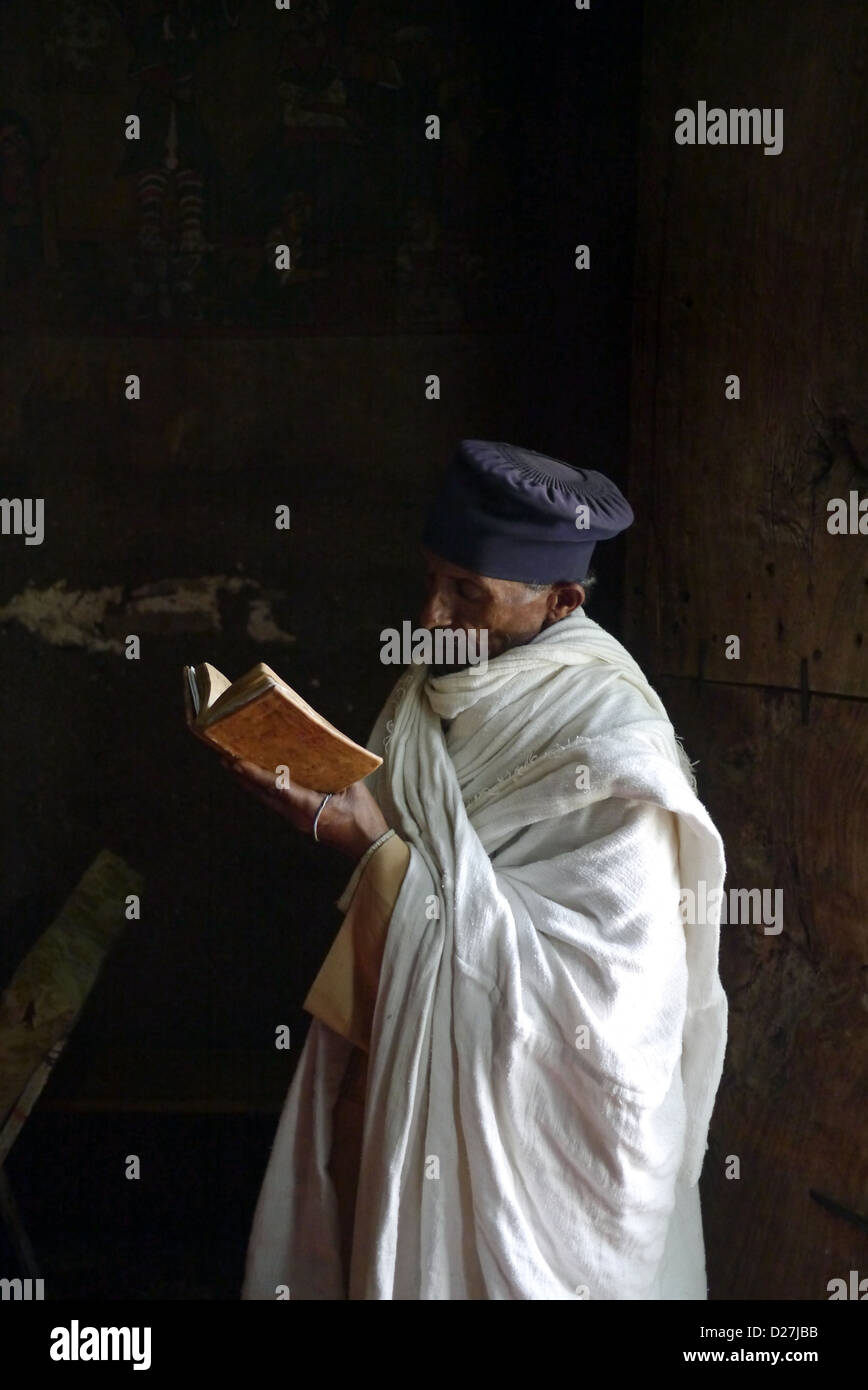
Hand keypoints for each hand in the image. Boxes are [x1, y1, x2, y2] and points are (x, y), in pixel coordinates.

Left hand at [221, 757, 388, 861]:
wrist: (368, 846)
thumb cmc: (362, 817)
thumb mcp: (353, 788)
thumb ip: (338, 766)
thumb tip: (328, 741)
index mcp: (308, 806)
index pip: (276, 787)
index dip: (255, 774)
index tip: (236, 762)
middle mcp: (296, 815)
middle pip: (263, 795)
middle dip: (243, 777)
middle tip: (224, 759)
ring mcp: (296, 821)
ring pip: (267, 800)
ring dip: (251, 785)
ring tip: (235, 768)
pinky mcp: (300, 822)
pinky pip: (277, 804)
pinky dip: (264, 790)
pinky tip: (260, 782)